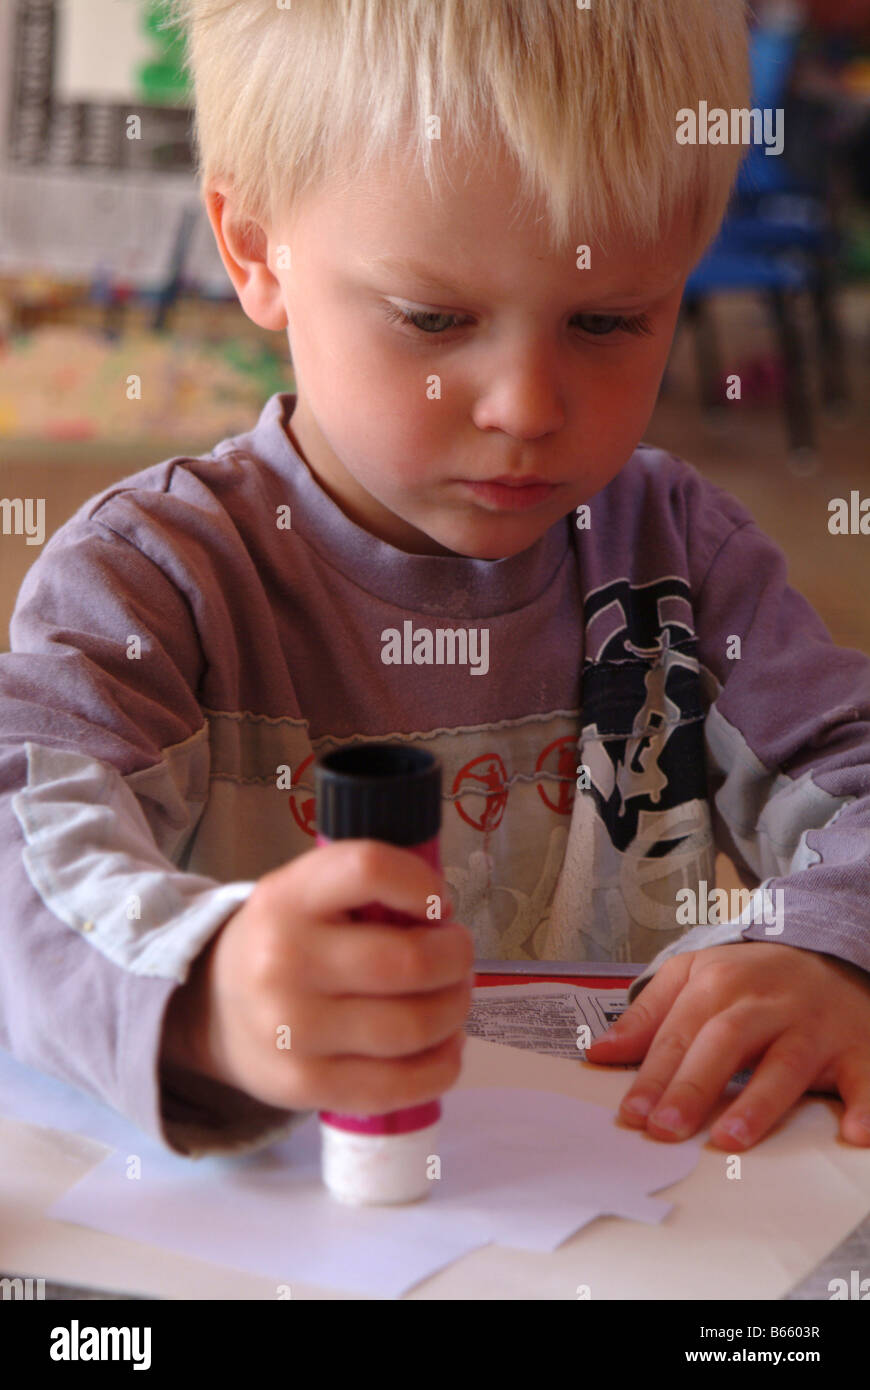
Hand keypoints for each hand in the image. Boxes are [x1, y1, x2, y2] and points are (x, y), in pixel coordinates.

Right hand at [163, 839, 473, 1114]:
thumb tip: (443, 918)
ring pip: (414, 1025)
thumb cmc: (285, 943)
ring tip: (451, 997)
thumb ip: (365, 892)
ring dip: (455, 1009)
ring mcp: (293, 1031)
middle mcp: (283, 962)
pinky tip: (443, 1045)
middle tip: (457, 954)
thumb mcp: (304, 894)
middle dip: (456, 957)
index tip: (439, 902)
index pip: (370, 869)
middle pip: (411, 961)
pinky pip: (400, 1084)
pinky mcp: (307, 1086)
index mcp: (286, 899)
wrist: (213, 1011)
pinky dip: (442, 1065)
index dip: (423, 883)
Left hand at [585, 942, 869, 1149]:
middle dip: (693, 1086)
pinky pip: (865, 1077)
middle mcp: (767, 1002)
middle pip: (725, 1041)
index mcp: (720, 982)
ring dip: (758, 1102)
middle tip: (665, 1129)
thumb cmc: (753, 979)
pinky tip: (854, 1133)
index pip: (680, 1032)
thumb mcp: (695, 978)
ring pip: (786, 1062)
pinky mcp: (858, 1049)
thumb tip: (600, 1054)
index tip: (630, 1115)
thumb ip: (649, 1016)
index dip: (653, 1074)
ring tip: (728, 1139)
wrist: (832, 956)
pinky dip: (865, 1106)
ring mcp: (814, 1026)